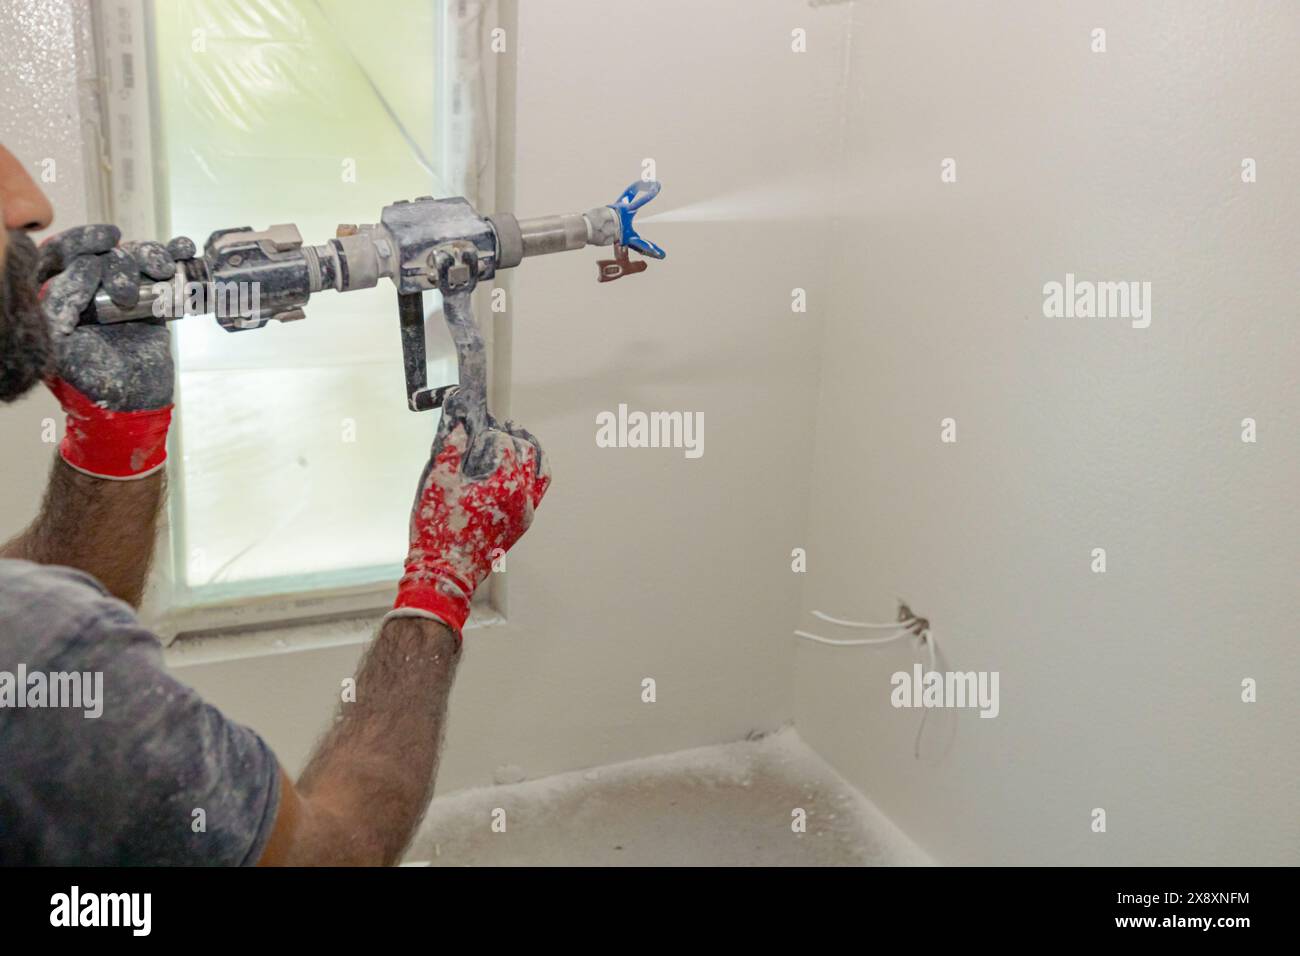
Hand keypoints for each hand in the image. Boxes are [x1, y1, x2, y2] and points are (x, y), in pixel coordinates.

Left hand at [38, 224, 195, 478]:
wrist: (130, 410)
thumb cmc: (89, 384)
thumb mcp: (63, 344)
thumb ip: (63, 304)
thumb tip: (85, 266)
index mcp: (59, 298)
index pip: (65, 254)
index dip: (85, 240)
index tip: (107, 240)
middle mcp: (89, 292)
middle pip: (105, 255)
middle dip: (122, 262)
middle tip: (131, 293)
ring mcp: (122, 296)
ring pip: (136, 258)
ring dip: (153, 256)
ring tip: (165, 270)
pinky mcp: (152, 304)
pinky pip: (163, 276)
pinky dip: (177, 259)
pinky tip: (185, 250)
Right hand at [388, 387, 551, 638]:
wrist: (444, 573)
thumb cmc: (438, 530)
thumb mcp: (438, 481)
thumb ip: (451, 448)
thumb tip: (460, 425)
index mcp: (505, 483)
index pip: (506, 443)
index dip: (489, 432)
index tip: (477, 428)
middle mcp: (523, 498)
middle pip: (529, 453)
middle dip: (512, 438)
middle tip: (495, 431)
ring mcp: (526, 513)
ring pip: (540, 473)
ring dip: (528, 455)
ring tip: (513, 444)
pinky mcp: (521, 525)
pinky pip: (535, 493)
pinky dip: (528, 476)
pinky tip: (511, 471)